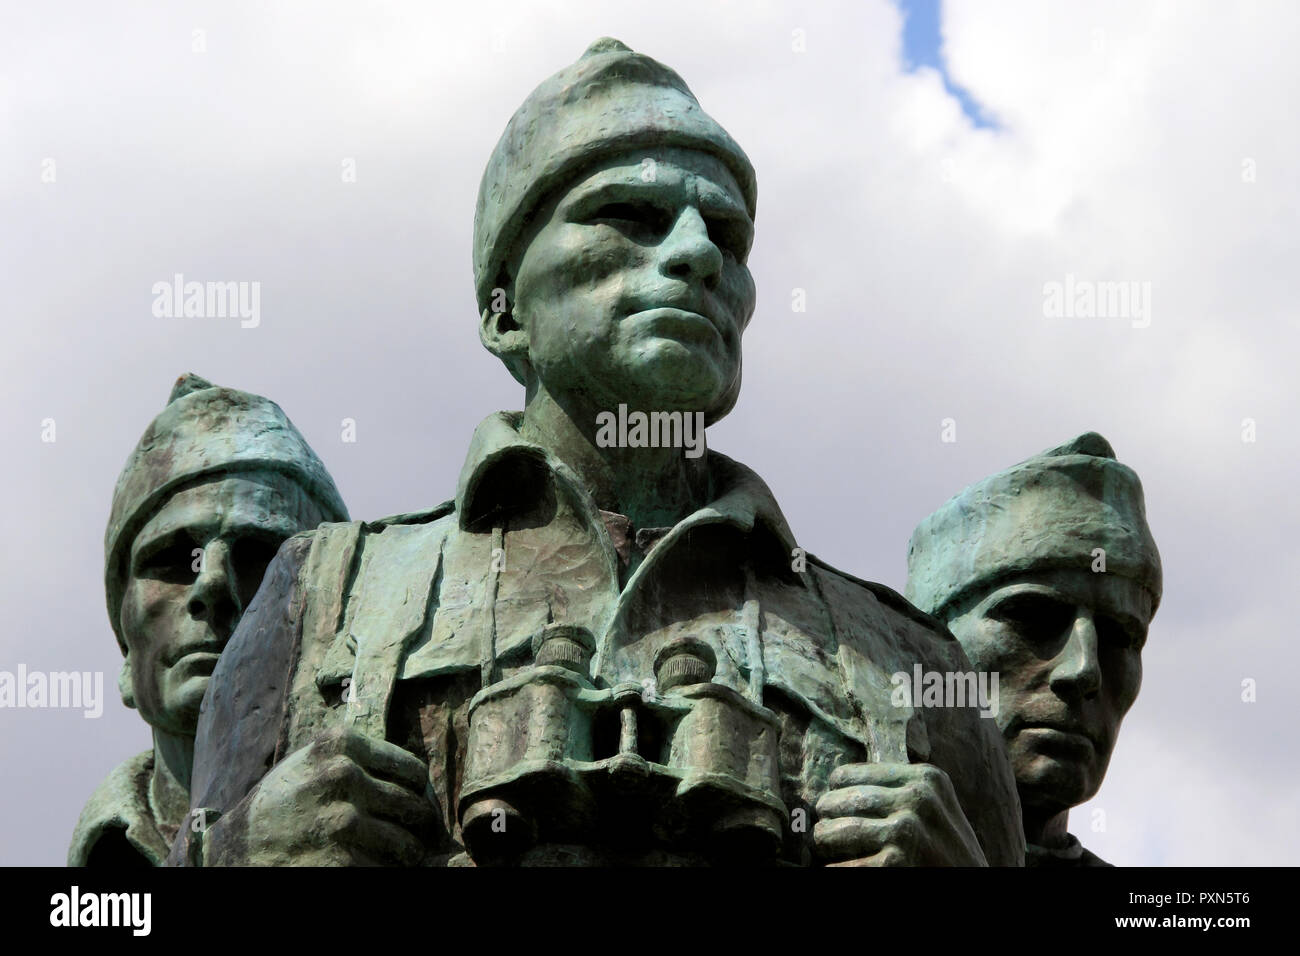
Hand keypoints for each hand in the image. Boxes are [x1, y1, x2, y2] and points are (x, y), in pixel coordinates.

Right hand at [204, 726, 433, 865]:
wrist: (237, 847)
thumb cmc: (282, 802)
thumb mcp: (313, 760)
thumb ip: (359, 758)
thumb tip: (418, 778)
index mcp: (341, 744)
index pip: (413, 771)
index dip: (416, 793)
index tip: (410, 804)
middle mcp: (344, 775)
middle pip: (414, 806)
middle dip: (416, 825)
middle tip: (411, 834)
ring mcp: (343, 820)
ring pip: (407, 843)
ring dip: (405, 854)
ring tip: (396, 855)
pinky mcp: (341, 860)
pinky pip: (387, 869)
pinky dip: (385, 871)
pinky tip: (369, 865)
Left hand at [813, 762, 987, 865]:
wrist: (975, 884)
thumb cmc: (949, 850)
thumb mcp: (935, 807)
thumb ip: (899, 789)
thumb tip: (835, 782)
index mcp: (926, 778)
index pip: (846, 775)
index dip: (835, 794)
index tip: (833, 808)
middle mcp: (917, 799)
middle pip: (835, 802)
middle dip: (825, 820)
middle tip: (823, 833)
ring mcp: (906, 831)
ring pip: (832, 833)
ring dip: (824, 845)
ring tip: (826, 850)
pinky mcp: (896, 863)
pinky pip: (843, 866)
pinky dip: (835, 869)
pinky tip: (840, 868)